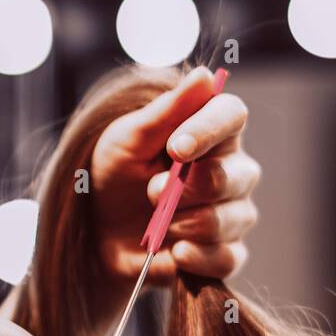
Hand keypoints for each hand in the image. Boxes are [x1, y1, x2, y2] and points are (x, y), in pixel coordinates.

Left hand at [91, 67, 259, 287]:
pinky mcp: (227, 253)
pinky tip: (175, 252)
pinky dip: (197, 258)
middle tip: (151, 193)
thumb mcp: (128, 138)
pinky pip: (228, 258)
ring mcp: (234, 213)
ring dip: (183, 224)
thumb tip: (204, 77)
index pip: (232, 116)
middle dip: (184, 190)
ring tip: (158, 225)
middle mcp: (232, 170)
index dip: (208, 129)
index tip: (175, 148)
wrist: (101, 234)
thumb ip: (167, 111)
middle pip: (231, 175)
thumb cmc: (116, 176)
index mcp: (212, 131)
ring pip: (228, 219)